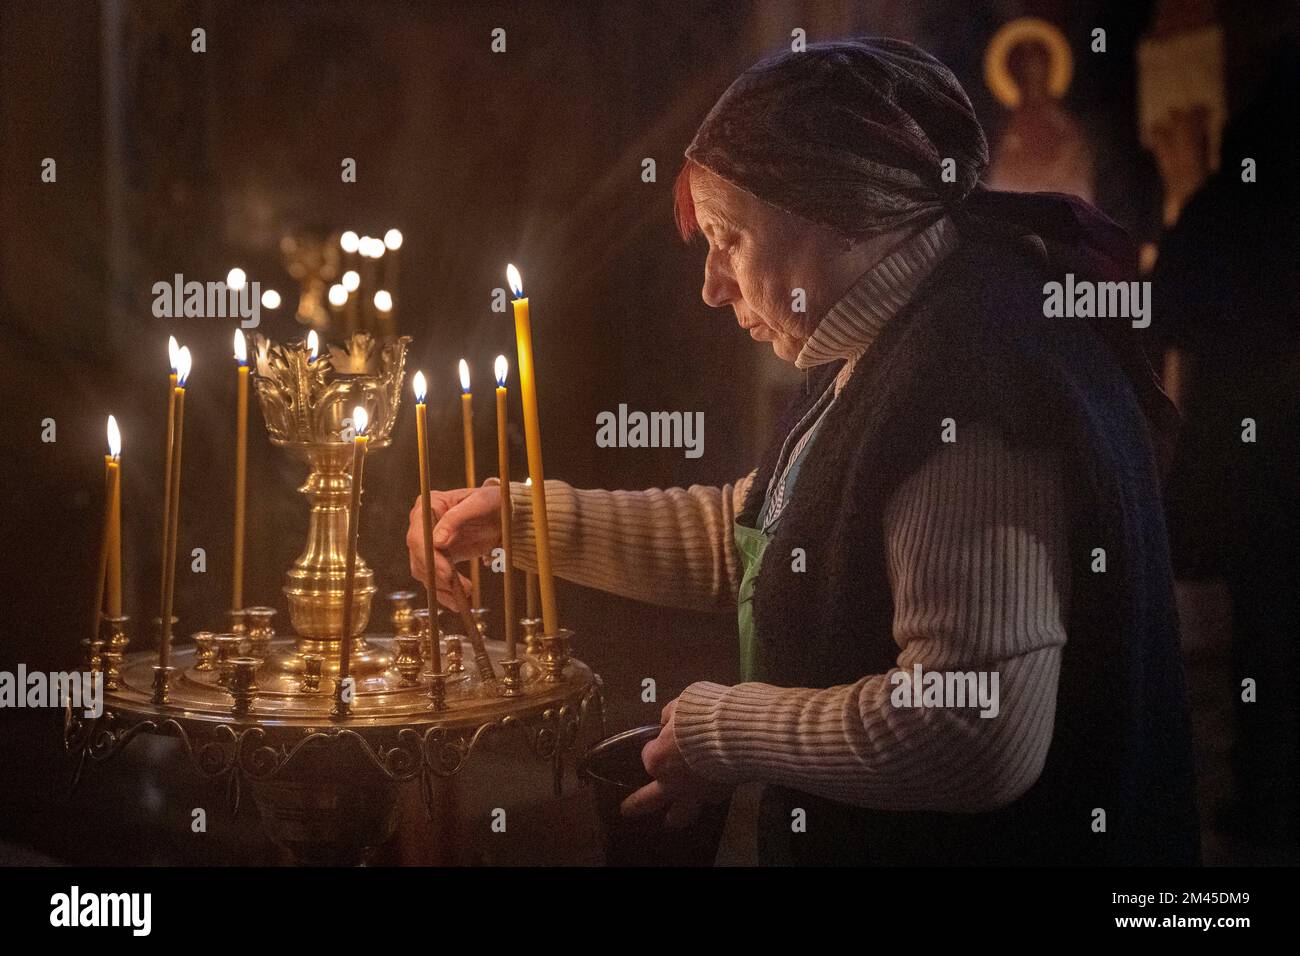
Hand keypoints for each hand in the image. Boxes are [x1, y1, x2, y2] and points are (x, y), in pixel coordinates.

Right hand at [407, 483, 502, 609]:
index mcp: (427, 506)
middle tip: (463, 590)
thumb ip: (455, 519)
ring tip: (464, 598)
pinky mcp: (438, 558)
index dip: (430, 558)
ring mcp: (428, 543)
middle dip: (439, 577)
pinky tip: (458, 603)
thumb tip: (437, 542)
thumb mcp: (478, 504)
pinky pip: (435, 579)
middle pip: (419, 558)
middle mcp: (421, 525)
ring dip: (442, 589)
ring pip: (425, 572)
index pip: (418, 537)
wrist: (502, 512)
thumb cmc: (491, 501)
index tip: (448, 574)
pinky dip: (445, 593)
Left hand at [620, 698, 733, 826]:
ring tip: (673, 821)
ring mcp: (696, 792)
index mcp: (657, 759)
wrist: (735, 733)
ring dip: (676, 816)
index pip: (648, 756)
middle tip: (626, 811)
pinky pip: (710, 799)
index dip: (654, 746)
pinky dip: (708, 795)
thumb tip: (668, 721)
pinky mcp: (720, 794)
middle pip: (649, 799)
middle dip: (637, 805)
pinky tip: (710, 791)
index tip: (661, 737)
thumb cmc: (701, 716)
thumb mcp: (679, 705)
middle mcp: (673, 782)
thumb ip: (670, 716)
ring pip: (682, 813)